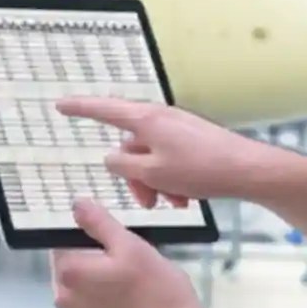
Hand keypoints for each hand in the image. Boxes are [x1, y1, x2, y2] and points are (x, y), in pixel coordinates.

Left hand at [51, 199, 220, 307]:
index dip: (89, 229)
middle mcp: (64, 293)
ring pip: (83, 273)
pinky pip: (90, 292)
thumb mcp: (130, 245)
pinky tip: (129, 287)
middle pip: (73, 254)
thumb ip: (98, 222)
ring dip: (102, 266)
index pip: (64, 235)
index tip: (112, 233)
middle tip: (128, 252)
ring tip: (131, 271)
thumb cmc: (156, 291)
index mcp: (69, 272)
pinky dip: (104, 285)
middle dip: (96, 248)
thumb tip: (77, 204)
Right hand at [55, 97, 276, 204]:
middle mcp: (159, 118)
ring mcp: (176, 128)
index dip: (79, 108)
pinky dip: (170, 179)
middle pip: (128, 146)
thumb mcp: (152, 173)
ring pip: (149, 158)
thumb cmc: (201, 169)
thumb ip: (123, 166)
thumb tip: (111, 159)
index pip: (103, 110)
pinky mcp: (191, 139)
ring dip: (154, 183)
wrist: (246, 169)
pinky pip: (168, 159)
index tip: (60, 105)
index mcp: (146, 120)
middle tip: (147, 202)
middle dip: (134, 177)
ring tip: (172, 203)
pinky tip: (185, 198)